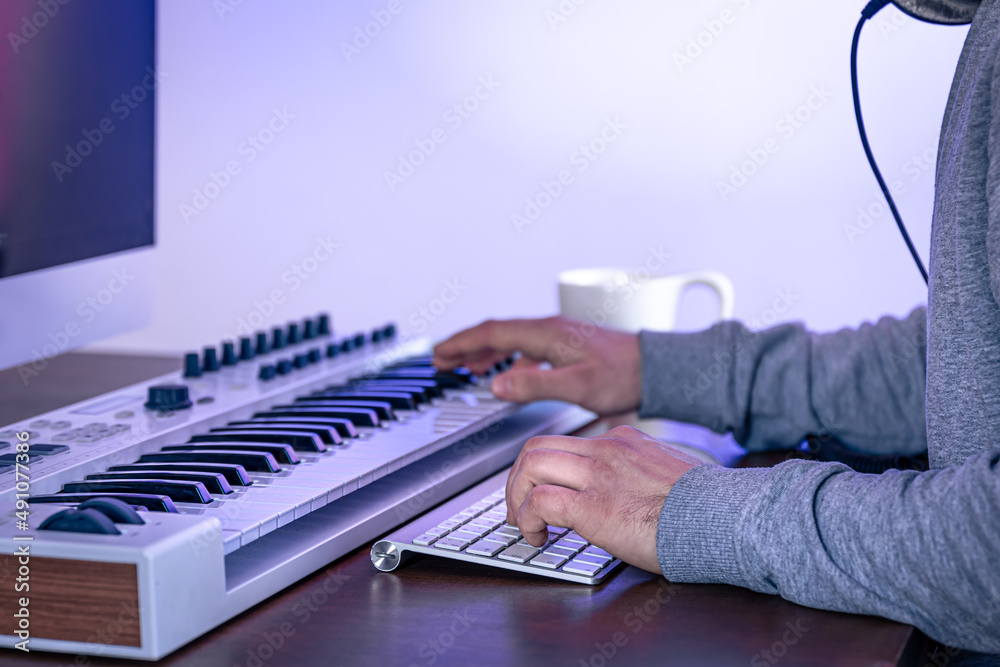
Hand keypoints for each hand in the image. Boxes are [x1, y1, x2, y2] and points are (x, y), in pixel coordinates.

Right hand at [433, 316, 640, 415]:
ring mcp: (558, 336)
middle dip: (466, 345)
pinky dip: (508, 358)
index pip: (492, 332)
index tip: (440, 353)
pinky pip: (526, 348)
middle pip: (496, 332)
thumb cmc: (623, 375)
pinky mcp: (567, 346)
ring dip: (485, 351)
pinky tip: (508, 373)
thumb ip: (535, 384)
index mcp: (547, 333)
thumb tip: (497, 384)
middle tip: (441, 359)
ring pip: (511, 340)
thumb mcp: (576, 385)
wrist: (655, 369)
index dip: (462, 343)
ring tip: (466, 366)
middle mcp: (549, 329)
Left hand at [505, 426, 702, 573]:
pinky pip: (539, 501)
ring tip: (522, 523)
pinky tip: (538, 536)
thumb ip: (643, 473)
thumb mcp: (671, 472)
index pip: (567, 442)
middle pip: (537, 446)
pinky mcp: (593, 506)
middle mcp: (606, 451)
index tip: (541, 489)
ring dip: (515, 495)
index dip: (545, 467)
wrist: (723, 516)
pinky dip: (527, 518)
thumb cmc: (707, 505)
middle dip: (517, 477)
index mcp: (624, 442)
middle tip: (518, 506)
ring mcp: (598, 475)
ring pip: (531, 464)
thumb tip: (636, 493)